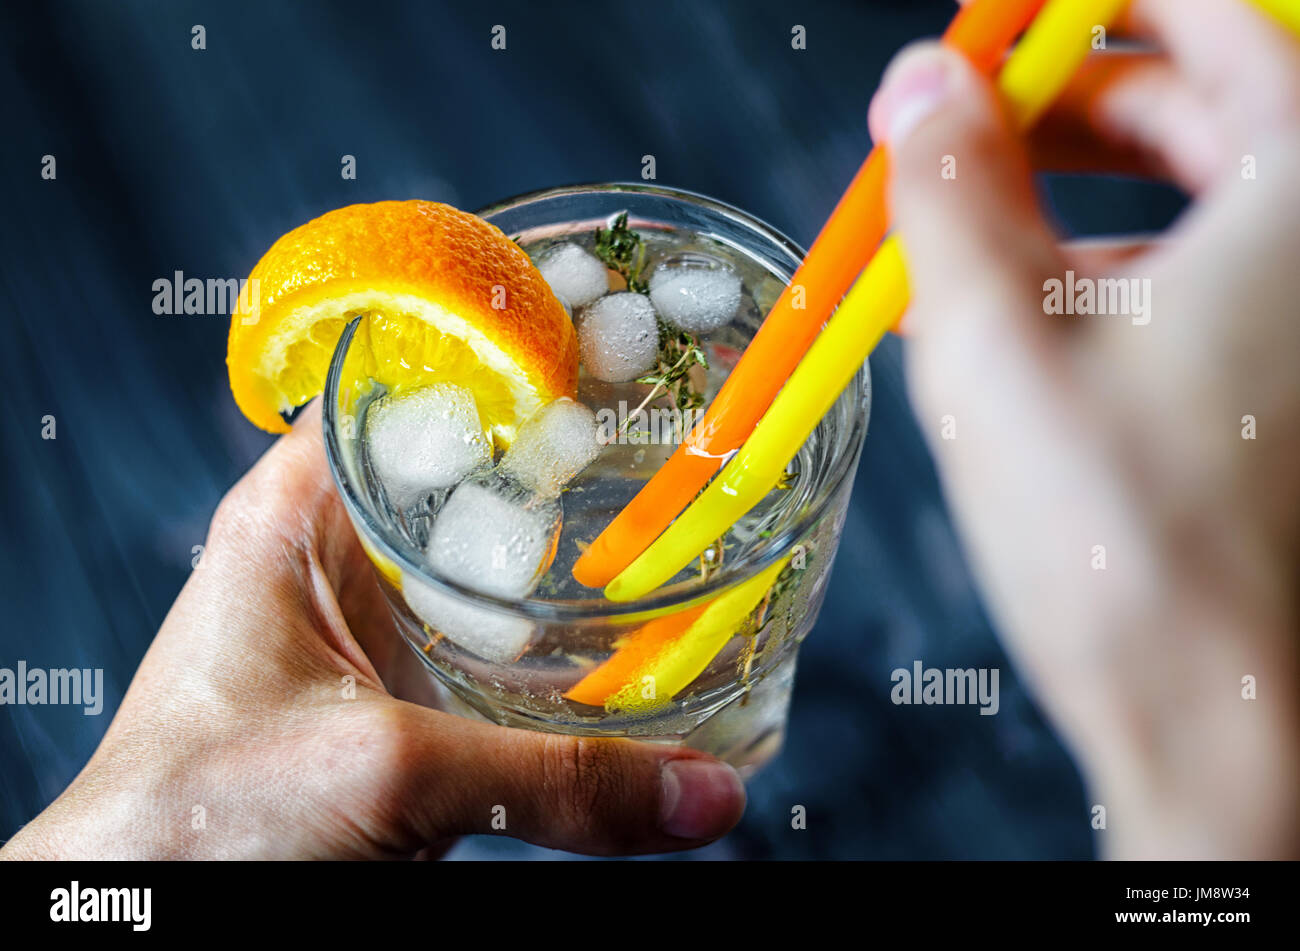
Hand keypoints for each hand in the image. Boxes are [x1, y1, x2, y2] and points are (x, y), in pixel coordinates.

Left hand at [1, 401, 743, 858]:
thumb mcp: (383, 766)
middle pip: (475, 489)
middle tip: (672, 452)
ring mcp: (382, 647)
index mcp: (298, 518)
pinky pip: (507, 675)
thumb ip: (551, 777)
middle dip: (570, 476)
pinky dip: (569, 672)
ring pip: (498, 587)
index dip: (506, 366)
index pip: (409, 396)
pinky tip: (636, 668)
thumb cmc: (191, 825)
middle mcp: (343, 568)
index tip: (608, 354)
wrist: (153, 930)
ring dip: (575, 580)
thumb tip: (700, 789)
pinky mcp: (412, 722)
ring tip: (677, 546)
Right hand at [869, 0, 1299, 856]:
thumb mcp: (993, 340)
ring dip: (1065, 197)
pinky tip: (1015, 323)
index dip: (1073, 11)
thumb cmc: (1129, 544)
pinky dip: (1101, 275)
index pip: (1200, 7)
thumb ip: (947, 188)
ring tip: (956, 241)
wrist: (1230, 730)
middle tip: (948, 127)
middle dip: (1056, 101)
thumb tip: (919, 88)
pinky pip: (1198, 280)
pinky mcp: (1291, 382)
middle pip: (1196, 95)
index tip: (987, 31)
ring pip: (1193, 195)